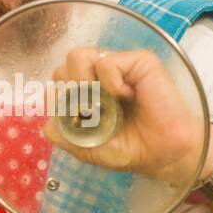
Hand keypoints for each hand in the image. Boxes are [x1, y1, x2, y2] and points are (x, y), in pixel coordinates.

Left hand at [42, 46, 212, 185]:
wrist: (165, 155)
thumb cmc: (132, 148)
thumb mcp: (90, 149)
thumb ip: (66, 137)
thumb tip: (47, 125)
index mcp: (88, 92)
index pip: (58, 80)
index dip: (58, 98)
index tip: (72, 119)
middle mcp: (100, 76)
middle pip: (63, 66)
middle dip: (67, 93)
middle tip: (86, 114)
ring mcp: (119, 66)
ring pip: (77, 57)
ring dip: (81, 84)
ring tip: (98, 104)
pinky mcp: (138, 62)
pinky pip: (107, 62)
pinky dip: (110, 82)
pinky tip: (125, 97)